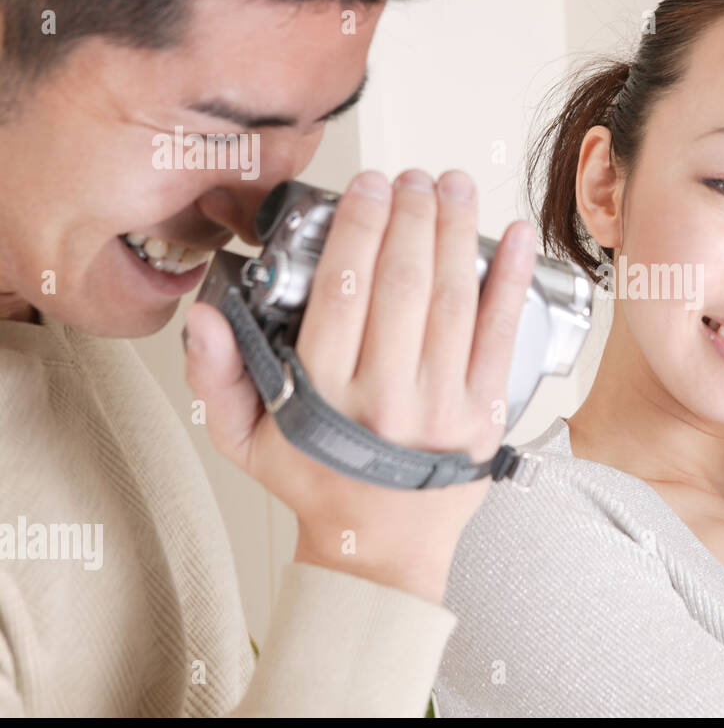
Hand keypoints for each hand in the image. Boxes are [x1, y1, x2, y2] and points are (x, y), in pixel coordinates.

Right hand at [184, 169, 534, 605]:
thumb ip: (216, 375)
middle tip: (412, 178)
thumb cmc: (317, 485)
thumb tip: (203, 312)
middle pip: (403, 283)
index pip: (344, 289)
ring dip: (455, 231)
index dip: (360, 226)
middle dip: (410, 216)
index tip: (367, 186)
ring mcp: (441, 405)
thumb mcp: (245, 441)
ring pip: (453, 299)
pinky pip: (501, 335)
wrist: (382, 550)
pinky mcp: (485, 413)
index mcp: (326, 395)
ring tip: (452, 185)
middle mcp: (386, 397)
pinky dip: (510, 280)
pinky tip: (515, 237)